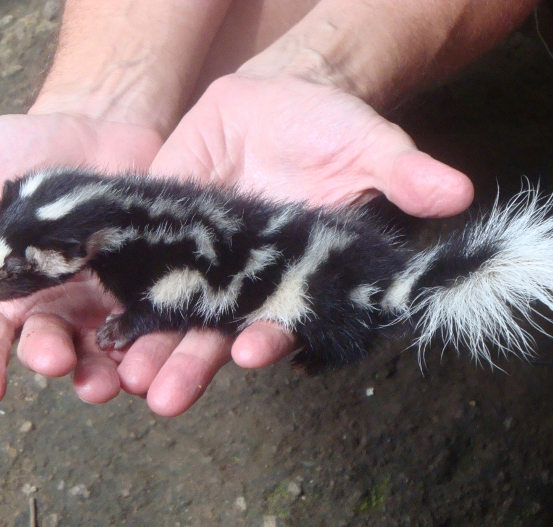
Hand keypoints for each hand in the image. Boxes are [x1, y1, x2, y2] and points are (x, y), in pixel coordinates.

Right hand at [0, 113, 162, 406]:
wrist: (91, 122)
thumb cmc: (15, 160)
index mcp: (1, 294)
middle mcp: (52, 306)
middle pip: (49, 344)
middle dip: (50, 356)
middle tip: (56, 360)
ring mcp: (101, 296)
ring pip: (101, 345)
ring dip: (103, 366)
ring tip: (109, 380)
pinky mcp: (144, 279)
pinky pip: (148, 314)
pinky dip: (149, 334)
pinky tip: (153, 348)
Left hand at [119, 72, 473, 415]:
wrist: (277, 102)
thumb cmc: (332, 129)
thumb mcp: (369, 143)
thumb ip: (403, 172)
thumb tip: (459, 191)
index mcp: (299, 276)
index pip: (288, 318)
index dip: (275, 335)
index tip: (257, 352)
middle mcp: (249, 283)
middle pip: (220, 333)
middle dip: (194, 364)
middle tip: (167, 398)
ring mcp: (203, 263)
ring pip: (172, 314)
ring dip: (149, 346)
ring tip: (123, 377)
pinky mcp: (165, 236)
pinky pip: (137, 270)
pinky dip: (116, 296)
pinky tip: (94, 322)